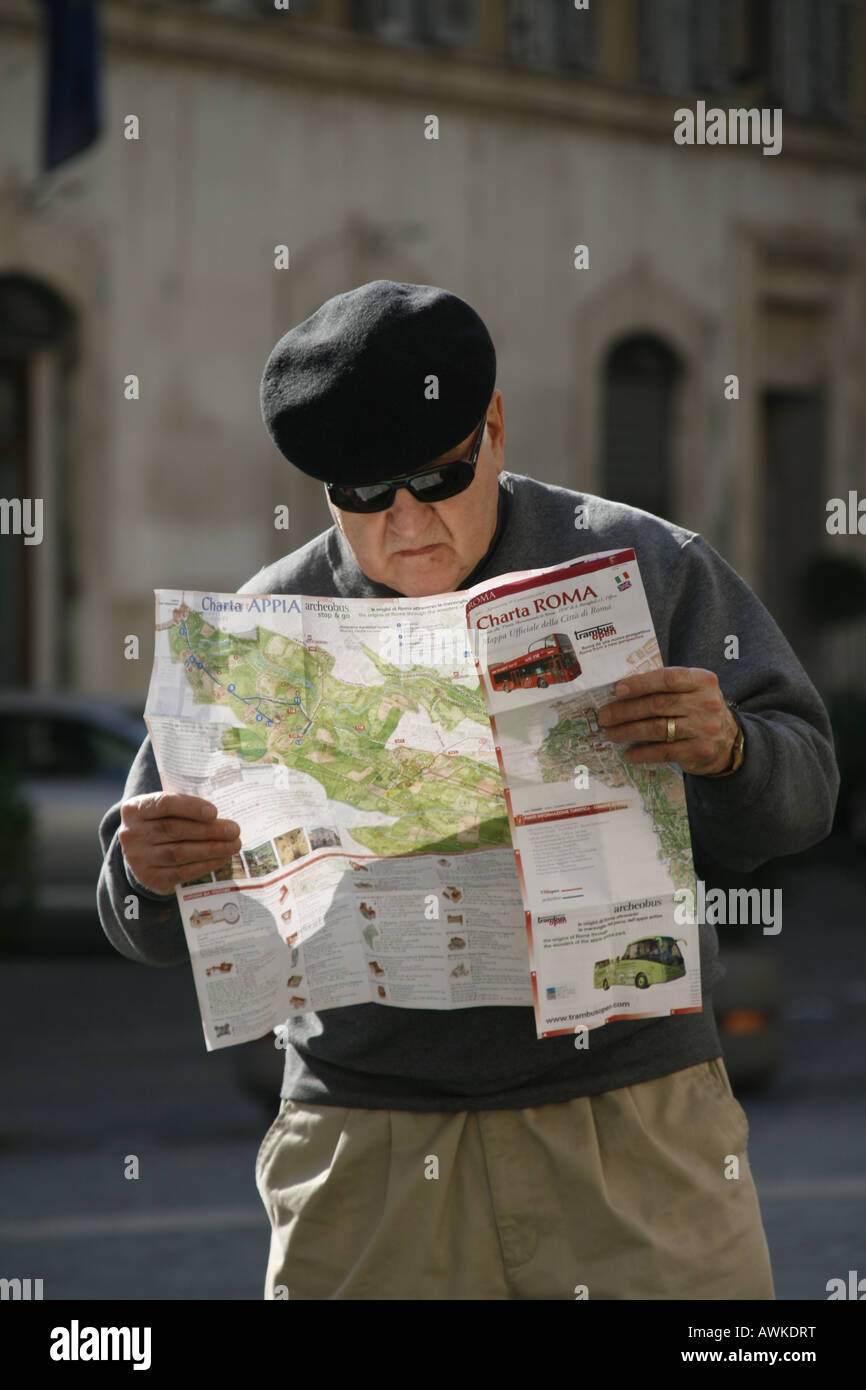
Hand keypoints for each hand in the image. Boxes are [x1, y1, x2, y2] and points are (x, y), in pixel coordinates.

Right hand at [118, 793, 241, 894]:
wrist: (141, 852)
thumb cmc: (161, 822)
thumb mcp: (164, 810)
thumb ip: (184, 807)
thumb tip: (221, 815)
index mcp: (134, 809)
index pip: (164, 804)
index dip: (190, 807)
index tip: (214, 812)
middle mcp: (131, 833)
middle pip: (176, 830)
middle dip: (210, 830)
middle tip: (234, 830)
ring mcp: (138, 858)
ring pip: (180, 852)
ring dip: (212, 849)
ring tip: (234, 845)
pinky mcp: (148, 877)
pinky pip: (181, 871)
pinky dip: (205, 865)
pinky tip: (222, 858)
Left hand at [596, 667, 738, 776]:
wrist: (728, 741)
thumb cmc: (698, 709)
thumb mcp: (691, 690)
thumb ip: (665, 686)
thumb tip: (621, 690)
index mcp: (702, 680)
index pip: (667, 678)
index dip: (640, 683)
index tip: (617, 690)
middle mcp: (706, 702)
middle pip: (657, 705)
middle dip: (625, 711)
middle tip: (604, 716)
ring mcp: (704, 727)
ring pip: (657, 728)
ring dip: (628, 731)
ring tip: (610, 733)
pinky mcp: (700, 750)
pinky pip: (664, 751)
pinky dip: (643, 753)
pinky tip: (629, 753)